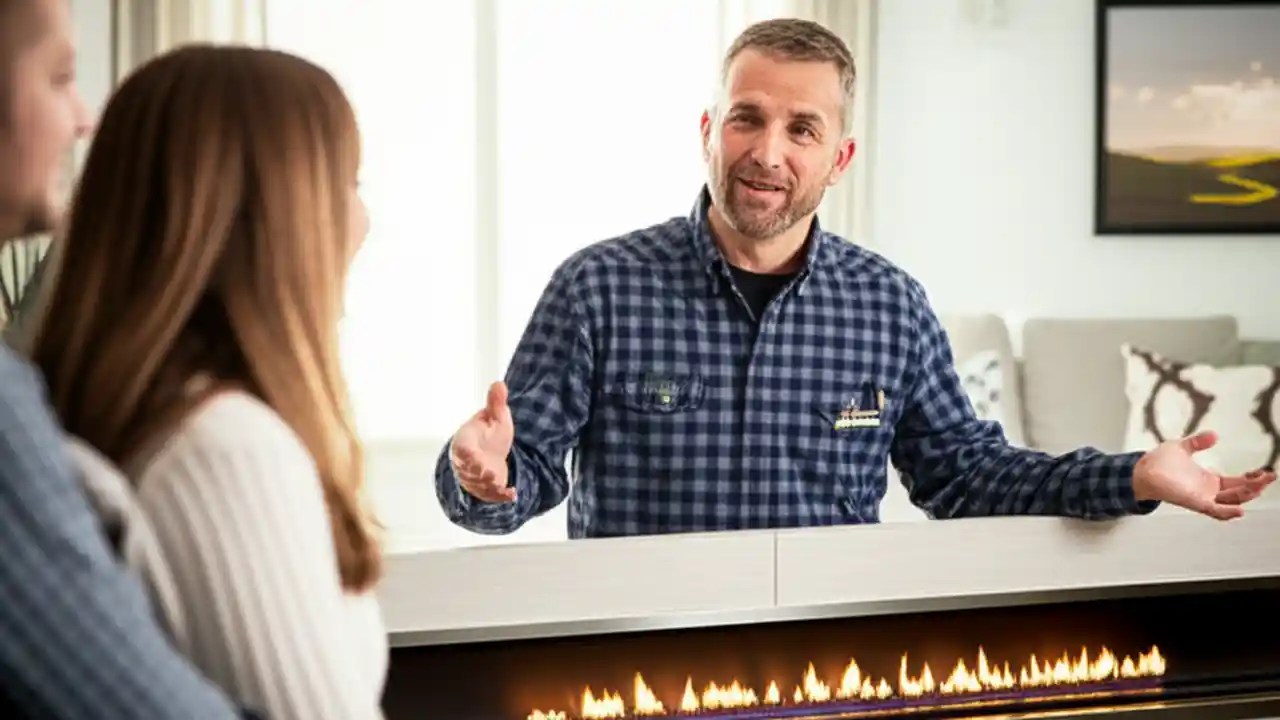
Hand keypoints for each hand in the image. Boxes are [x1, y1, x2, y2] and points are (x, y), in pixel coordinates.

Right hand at [450, 381, 515, 502]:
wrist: (487, 452)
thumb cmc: (487, 434)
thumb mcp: (494, 417)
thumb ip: (496, 404)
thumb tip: (499, 383)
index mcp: (465, 443)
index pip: (462, 450)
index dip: (467, 455)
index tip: (475, 457)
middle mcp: (467, 464)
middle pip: (469, 471)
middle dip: (478, 474)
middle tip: (489, 474)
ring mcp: (476, 478)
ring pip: (480, 486)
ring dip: (489, 487)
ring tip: (500, 485)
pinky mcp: (487, 490)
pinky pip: (492, 495)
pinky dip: (501, 496)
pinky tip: (512, 495)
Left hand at [1132, 430, 1274, 519]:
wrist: (1141, 469)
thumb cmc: (1158, 462)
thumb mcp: (1183, 447)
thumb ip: (1199, 442)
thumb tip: (1214, 435)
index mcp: (1209, 480)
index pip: (1238, 482)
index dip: (1252, 478)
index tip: (1265, 472)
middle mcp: (1209, 491)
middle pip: (1240, 493)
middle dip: (1256, 486)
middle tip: (1270, 477)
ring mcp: (1203, 498)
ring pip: (1232, 501)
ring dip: (1248, 495)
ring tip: (1262, 485)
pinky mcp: (1195, 503)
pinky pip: (1214, 511)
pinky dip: (1227, 512)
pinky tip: (1241, 509)